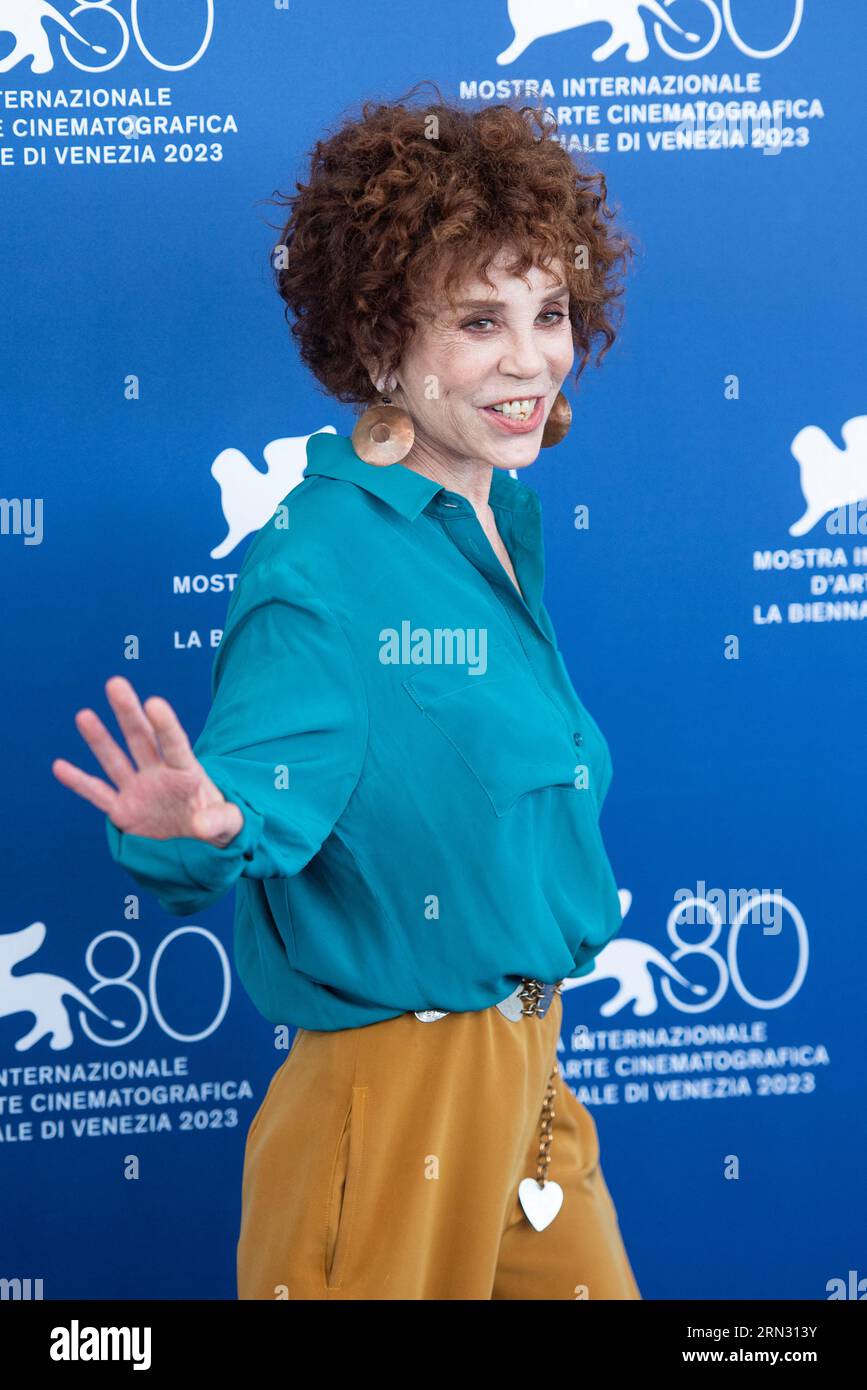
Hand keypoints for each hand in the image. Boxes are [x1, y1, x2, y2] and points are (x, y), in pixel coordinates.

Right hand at [52, 675, 244, 846]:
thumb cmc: (218, 823)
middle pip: (142, 739)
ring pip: (116, 760)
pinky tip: (60, 767)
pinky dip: (80, 783)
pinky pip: (98, 794)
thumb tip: (200, 824)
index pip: (176, 744)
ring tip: (84, 715)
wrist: (198, 840)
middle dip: (128, 713)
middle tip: (115, 683)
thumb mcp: (229, 825)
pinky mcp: (124, 810)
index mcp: (188, 772)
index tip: (154, 703)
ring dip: (99, 739)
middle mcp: (159, 773)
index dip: (165, 725)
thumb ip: (219, 822)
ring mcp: (139, 789)